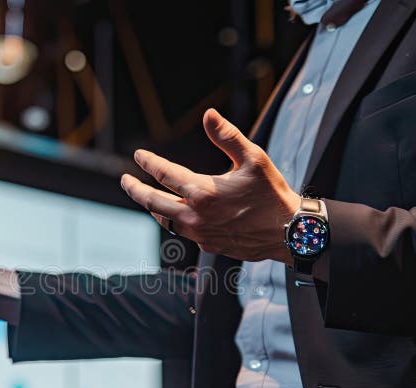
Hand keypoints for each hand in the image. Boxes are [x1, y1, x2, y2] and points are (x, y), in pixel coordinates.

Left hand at [120, 108, 300, 262]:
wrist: (289, 233)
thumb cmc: (272, 194)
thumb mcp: (253, 158)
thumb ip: (227, 136)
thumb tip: (208, 115)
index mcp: (203, 192)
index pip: (164, 174)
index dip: (148, 162)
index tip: (138, 155)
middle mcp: (195, 215)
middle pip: (153, 202)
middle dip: (135, 190)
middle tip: (126, 181)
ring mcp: (200, 233)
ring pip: (165, 220)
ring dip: (153, 208)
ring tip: (147, 198)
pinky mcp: (208, 245)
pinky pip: (183, 232)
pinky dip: (174, 221)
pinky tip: (176, 214)